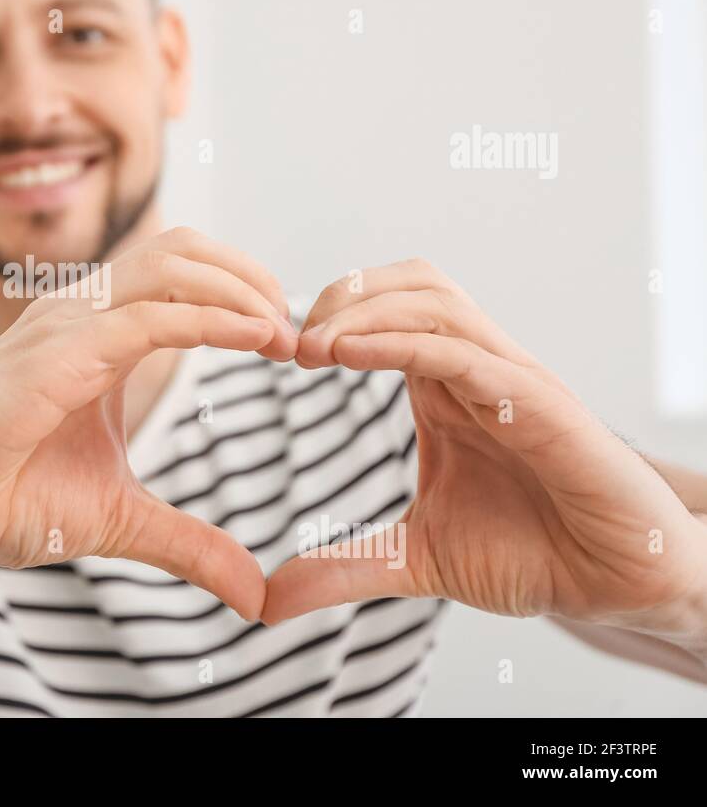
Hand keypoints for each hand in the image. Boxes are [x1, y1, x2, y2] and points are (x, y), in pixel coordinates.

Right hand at [0, 227, 297, 620]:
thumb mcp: (120, 520)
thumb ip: (188, 542)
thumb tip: (253, 594)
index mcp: (95, 334)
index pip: (180, 273)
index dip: (243, 291)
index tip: (290, 342)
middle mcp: (79, 315)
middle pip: (182, 249)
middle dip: (253, 275)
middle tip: (299, 331)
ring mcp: (63, 328)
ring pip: (169, 266)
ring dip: (242, 287)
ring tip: (285, 334)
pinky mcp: (51, 357)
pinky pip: (146, 317)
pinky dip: (211, 319)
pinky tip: (255, 339)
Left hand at [262, 258, 706, 641]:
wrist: (618, 584)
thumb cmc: (532, 553)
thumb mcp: (415, 558)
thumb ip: (344, 568)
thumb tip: (269, 601)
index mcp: (445, 388)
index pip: (384, 311)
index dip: (327, 318)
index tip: (277, 354)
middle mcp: (476, 370)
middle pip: (408, 284)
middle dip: (342, 296)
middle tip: (290, 342)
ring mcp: (509, 380)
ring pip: (434, 302)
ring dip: (363, 311)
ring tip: (310, 347)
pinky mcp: (539, 404)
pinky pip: (463, 352)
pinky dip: (400, 343)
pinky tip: (346, 356)